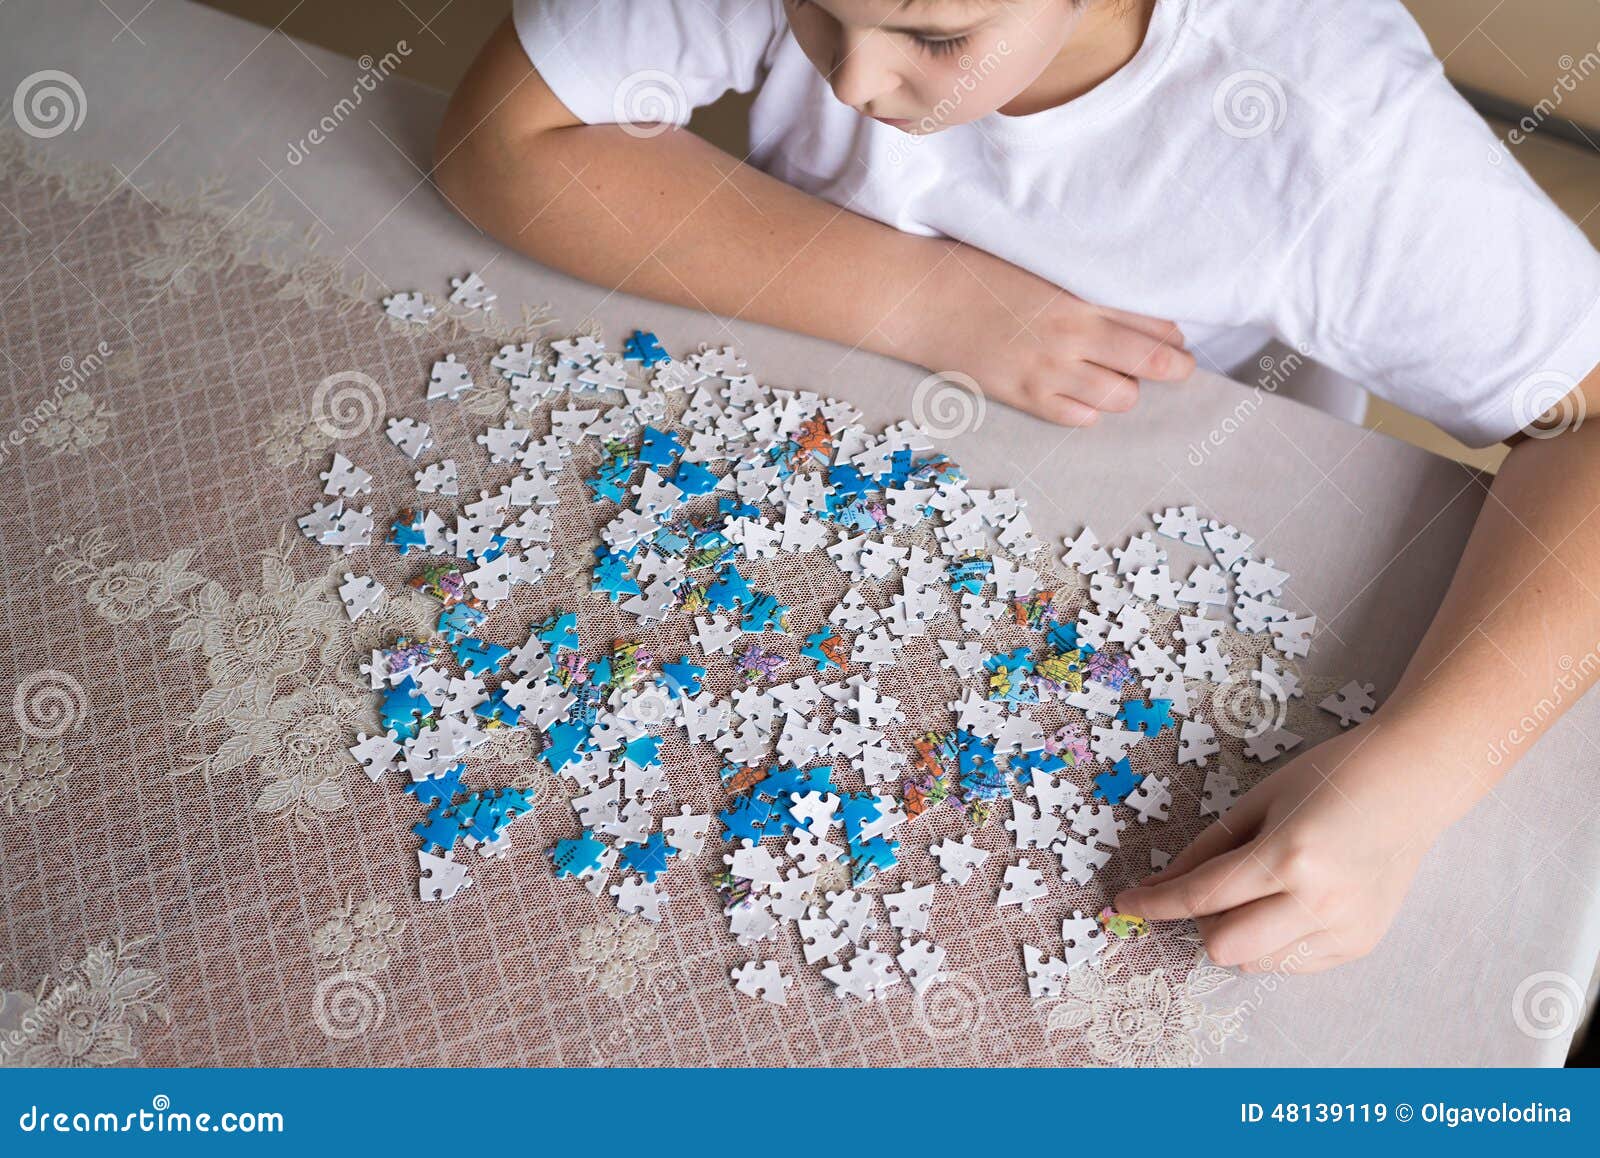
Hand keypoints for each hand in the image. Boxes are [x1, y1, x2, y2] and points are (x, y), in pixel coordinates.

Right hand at [900, 242, 1194, 426]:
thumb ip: (1083, 286)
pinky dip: (1088, 410)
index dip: (1172, 335)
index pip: (1154, 322)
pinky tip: (1079, 395)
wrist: (921, 297)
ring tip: (1115, 380)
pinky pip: (1078, 417)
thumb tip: (1125, 307)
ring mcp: (1048, 369)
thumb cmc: (976, 271)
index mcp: (1080, 294)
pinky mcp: (1023, 395)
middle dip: (1174, 368)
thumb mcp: (1040, 264)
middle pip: (1152, 363)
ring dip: (1125, 391)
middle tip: (1177, 368)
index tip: (1173, 339)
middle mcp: (1072, 333)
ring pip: (1120, 397)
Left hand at [1112, 725, 1444, 973]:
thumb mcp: (1259, 800)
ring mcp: (1344, 928)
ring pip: (1257, 963)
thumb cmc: (1332, 778)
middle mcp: (1319, 901)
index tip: (1125, 903)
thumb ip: (1208, 848)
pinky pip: (1292, 963)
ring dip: (1238, 935)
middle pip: (1225, 946)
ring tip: (1258, 892)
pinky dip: (1274, 940)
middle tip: (1212, 891)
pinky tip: (1289, 902)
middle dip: (1201, 924)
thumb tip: (1164, 885)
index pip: (1204, 895)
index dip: (1156, 902)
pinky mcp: (1361, 943)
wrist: (1411, 783)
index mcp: (1289, 855)